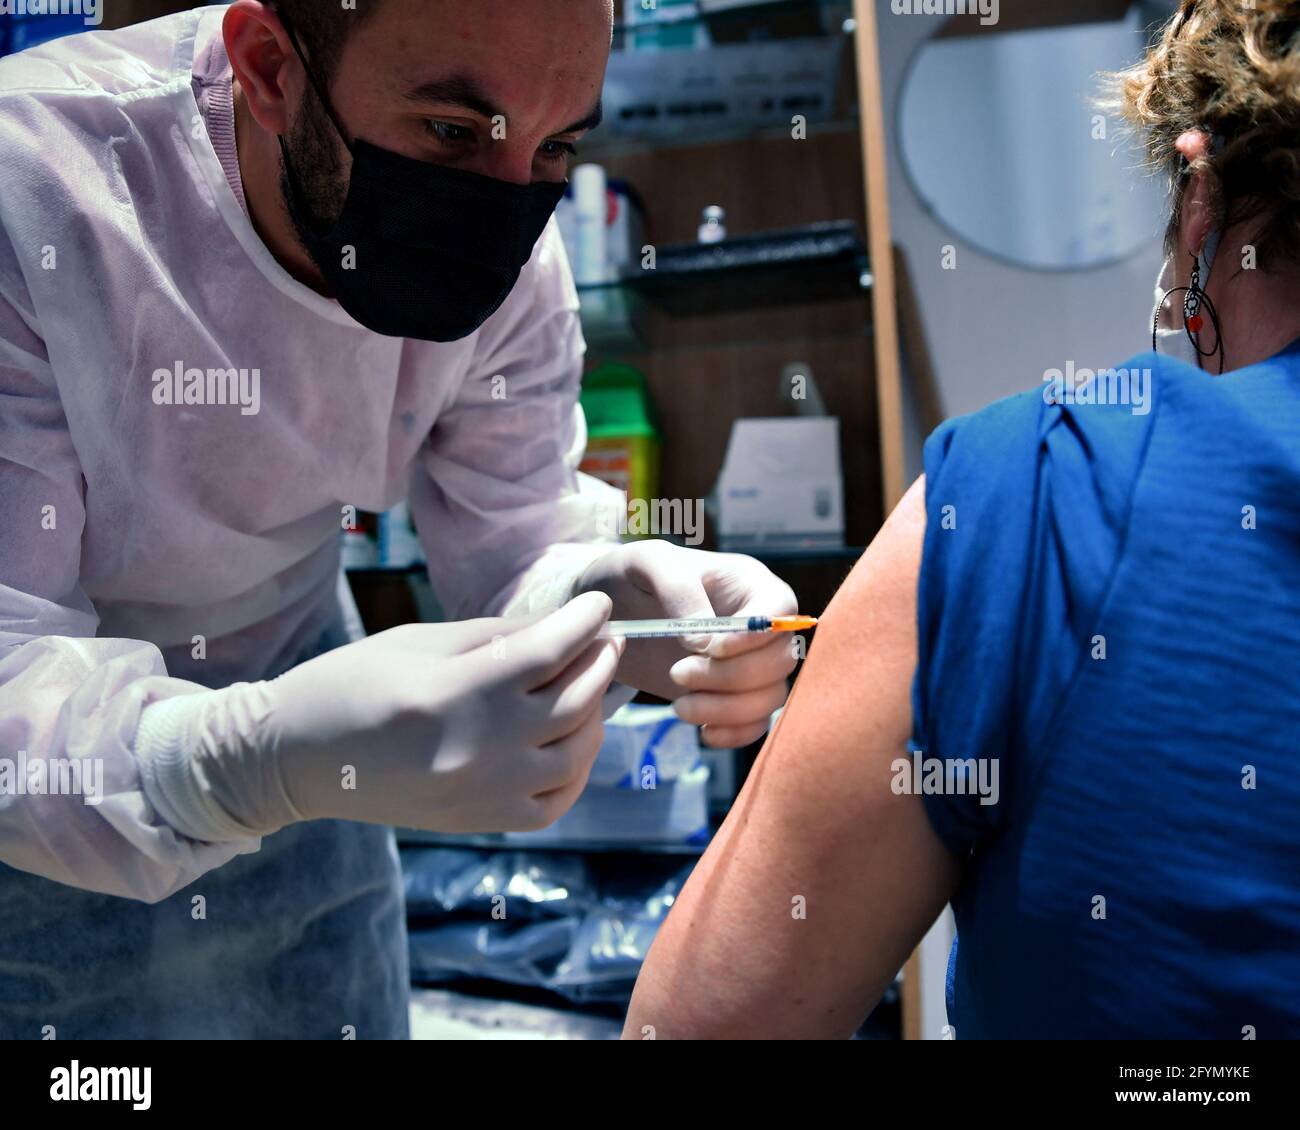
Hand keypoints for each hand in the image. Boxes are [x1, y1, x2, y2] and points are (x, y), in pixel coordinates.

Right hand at [185, 593, 623, 834]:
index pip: (551, 650)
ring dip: (594, 714)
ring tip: (590, 686)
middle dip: (599, 662)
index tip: (599, 607)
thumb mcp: (424, 641)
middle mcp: (482, 748)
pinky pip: (554, 801)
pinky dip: (574, 769)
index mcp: (460, 692)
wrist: (297, 759)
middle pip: (576, 700)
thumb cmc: (353, 683)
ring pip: (577, 752)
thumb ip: (499, 636)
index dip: (585, 623)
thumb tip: (561, 626)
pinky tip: (570, 741)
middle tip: (604, 640)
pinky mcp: (481, 822)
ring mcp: (486, 793)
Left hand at [576, 541, 799, 747]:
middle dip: (729, 677)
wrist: (613, 611)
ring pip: (770, 696)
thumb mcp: (647, 562)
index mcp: (749, 583)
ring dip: (729, 710)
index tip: (708, 648)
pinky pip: (757, 722)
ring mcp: (749, 662)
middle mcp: (759, 625)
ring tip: (679, 706)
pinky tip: (701, 730)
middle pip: (778, 660)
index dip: (752, 636)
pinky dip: (735, 733)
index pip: (780, 610)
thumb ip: (677, 587)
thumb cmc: (633, 576)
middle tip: (676, 674)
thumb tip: (703, 637)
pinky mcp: (734, 694)